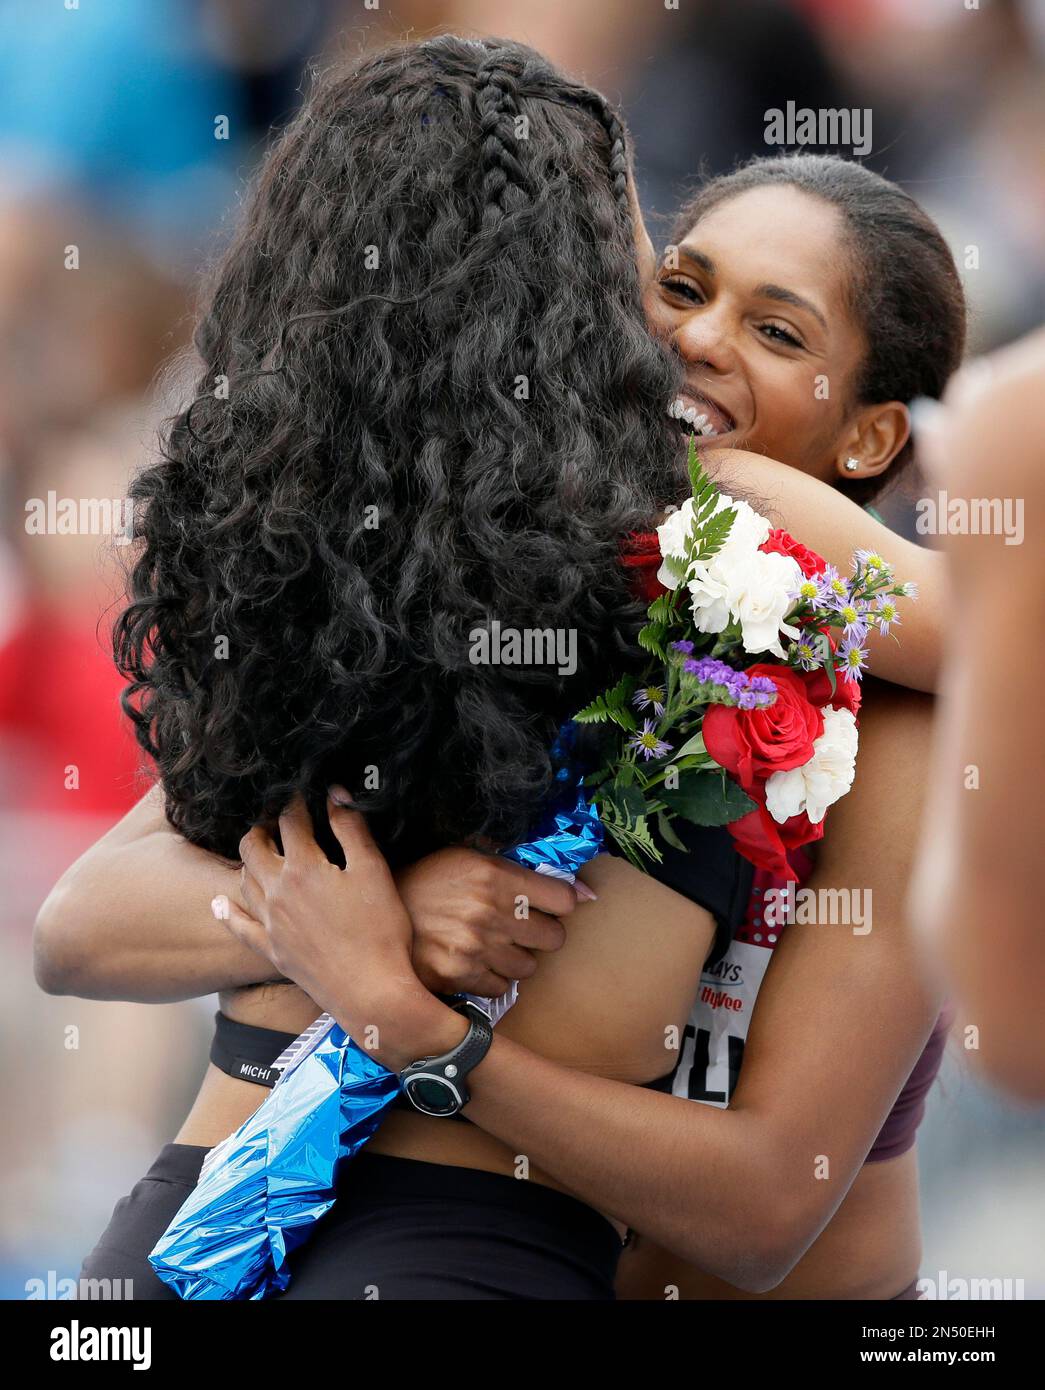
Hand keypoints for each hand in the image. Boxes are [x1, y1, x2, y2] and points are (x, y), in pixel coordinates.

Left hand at [220, 792, 457, 1064]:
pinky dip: (226, 911)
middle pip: (254, 846)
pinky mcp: (271, 950)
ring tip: (263, 851)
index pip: (290, 821)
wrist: (371, 992)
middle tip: (279, 821)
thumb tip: (335, 793)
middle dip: (264, 827)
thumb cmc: (380, 930)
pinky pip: (238, 926)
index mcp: (304, 867)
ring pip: (244, 880)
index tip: (302, 793)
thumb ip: (352, 828)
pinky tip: (217, 903)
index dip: (296, 802)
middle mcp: (277, 891)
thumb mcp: (374, 871)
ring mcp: (270, 923)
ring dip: (250, 860)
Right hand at [397, 847, 585, 997]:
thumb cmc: (425, 881)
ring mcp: (474, 947)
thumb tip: (583, 891)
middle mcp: (489, 912)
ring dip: (515, 959)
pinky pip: (499, 987)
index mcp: (494, 875)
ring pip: (528, 967)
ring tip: (493, 946)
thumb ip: (518, 868)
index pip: (563, 900)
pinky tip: (474, 962)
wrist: (373, 912)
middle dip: (541, 934)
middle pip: (553, 938)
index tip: (548, 907)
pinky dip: (491, 978)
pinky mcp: (459, 976)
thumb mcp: (465, 857)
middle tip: (520, 929)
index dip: (559, 905)